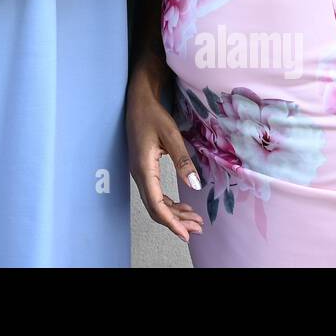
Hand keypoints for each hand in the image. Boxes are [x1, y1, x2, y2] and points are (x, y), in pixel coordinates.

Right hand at [127, 60, 204, 242]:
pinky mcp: (144, 169)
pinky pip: (155, 193)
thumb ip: (183, 161)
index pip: (156, 204)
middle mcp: (139, 174)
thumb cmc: (153, 114)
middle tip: (198, 228)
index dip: (171, 222)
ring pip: (156, 202)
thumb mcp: (171, 135)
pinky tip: (182, 205)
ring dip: (174, 213)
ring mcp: (140, 173)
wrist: (138, 101)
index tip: (186, 234)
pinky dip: (170, 203)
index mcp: (144, 168)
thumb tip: (194, 187)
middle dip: (176, 221)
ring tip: (195, 220)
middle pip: (156, 208)